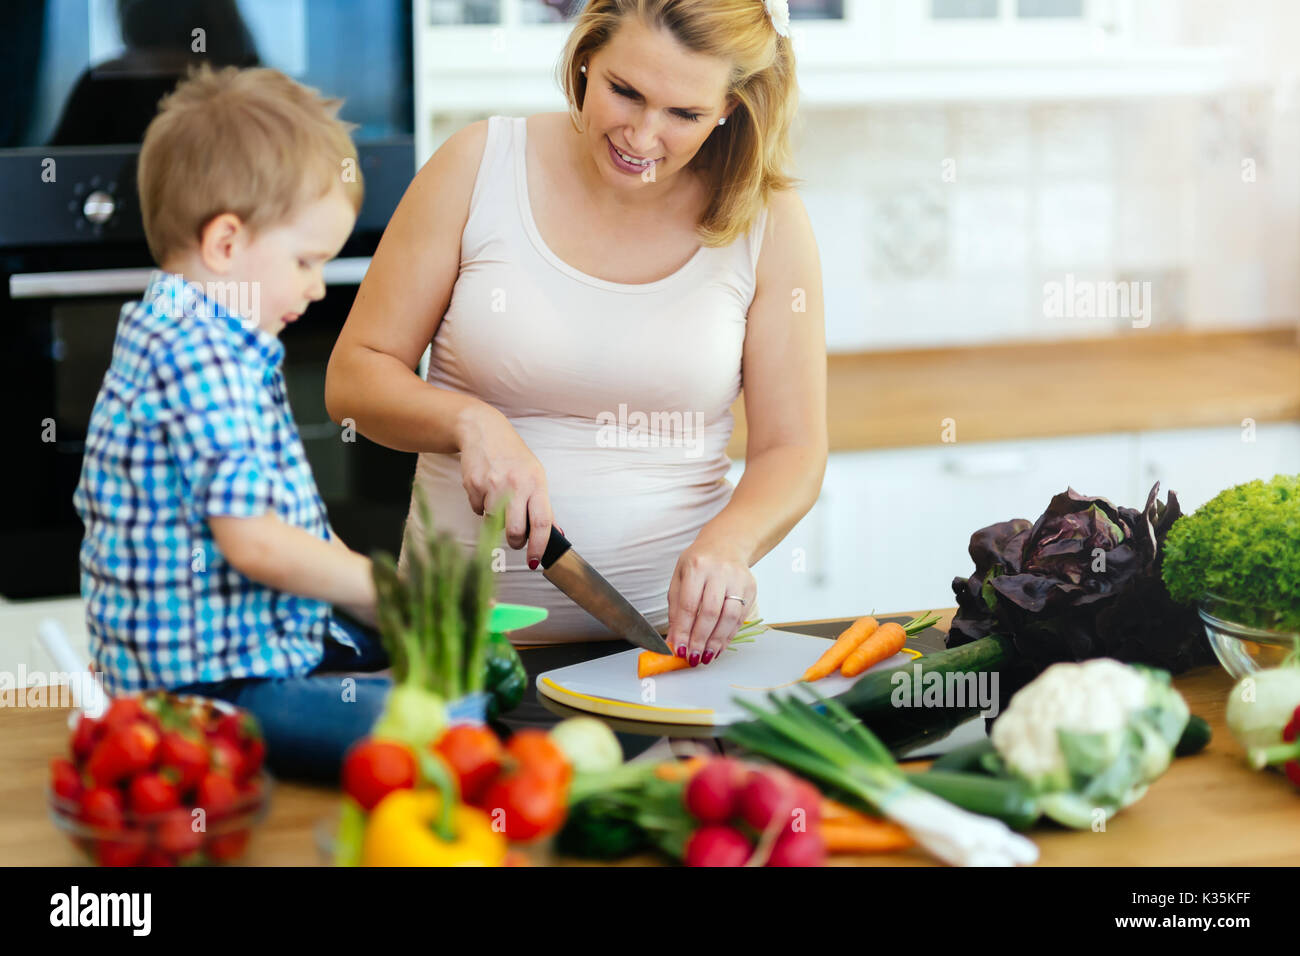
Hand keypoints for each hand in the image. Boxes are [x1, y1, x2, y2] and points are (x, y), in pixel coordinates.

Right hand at [455, 406, 554, 568]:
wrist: (483, 431)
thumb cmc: (513, 457)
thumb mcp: (536, 477)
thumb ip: (544, 507)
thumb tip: (557, 534)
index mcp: (536, 484)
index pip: (542, 522)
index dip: (539, 546)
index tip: (534, 561)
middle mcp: (516, 484)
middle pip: (514, 530)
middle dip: (514, 541)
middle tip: (515, 538)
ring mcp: (493, 484)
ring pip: (493, 523)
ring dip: (496, 521)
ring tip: (499, 502)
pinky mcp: (473, 484)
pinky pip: (477, 511)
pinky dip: (481, 507)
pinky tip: (485, 491)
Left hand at [666, 538, 756, 667]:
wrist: (726, 545)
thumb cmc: (698, 564)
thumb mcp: (679, 579)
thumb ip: (676, 610)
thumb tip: (674, 640)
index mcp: (697, 566)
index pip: (689, 605)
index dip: (684, 631)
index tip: (679, 649)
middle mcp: (720, 572)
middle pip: (711, 613)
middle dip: (700, 639)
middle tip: (693, 657)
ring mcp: (739, 580)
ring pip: (729, 617)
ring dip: (717, 641)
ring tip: (706, 656)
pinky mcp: (751, 588)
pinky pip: (740, 618)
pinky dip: (728, 636)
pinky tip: (718, 646)